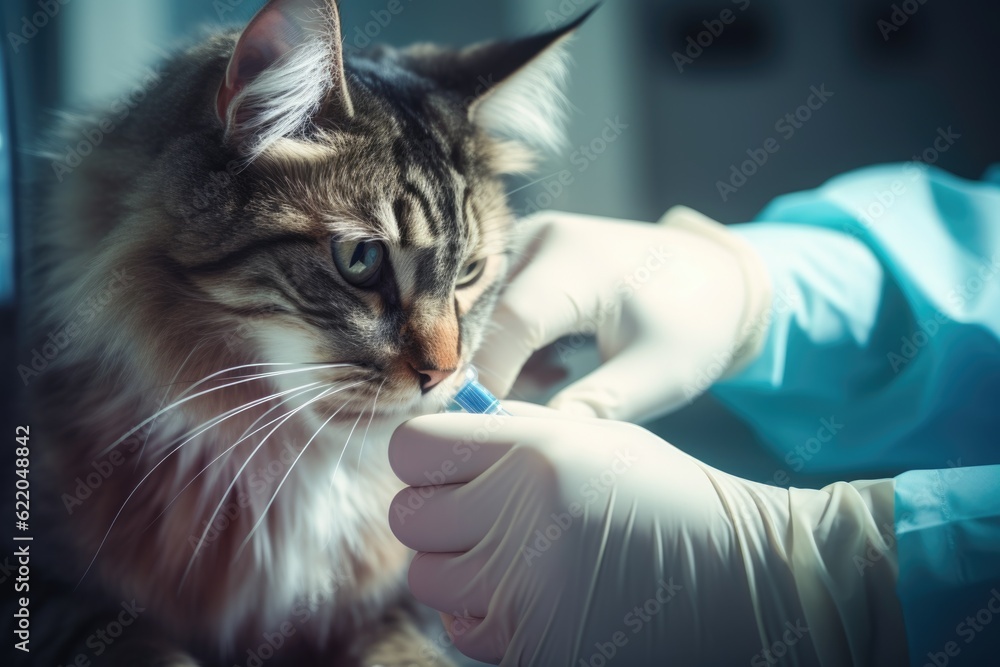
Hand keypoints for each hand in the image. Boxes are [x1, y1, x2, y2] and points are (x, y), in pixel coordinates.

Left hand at [387, 404, 906, 665]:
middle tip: (481, 511)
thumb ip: (512, 429)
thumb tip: (438, 435)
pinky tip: (529, 594)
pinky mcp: (535, 646)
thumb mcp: (594, 437)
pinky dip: (482, 613)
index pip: (411, 447)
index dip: (422, 454)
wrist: (738, 574)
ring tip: (511, 554)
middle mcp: (521, 519)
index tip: (444, 463)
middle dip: (437, 512)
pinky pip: (461, 628)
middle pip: (408, 517)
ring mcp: (526, 592)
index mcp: (535, 453)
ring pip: (426, 579)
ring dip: (458, 566)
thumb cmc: (662, 493)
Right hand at [474, 207, 773, 421]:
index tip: (487, 428)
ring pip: (476, 308)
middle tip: (502, 417)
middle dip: (478, 371)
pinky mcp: (523, 252)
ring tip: (548, 386)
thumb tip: (523, 442)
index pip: (508, 324)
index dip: (486, 380)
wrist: (716, 279)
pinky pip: (488, 302)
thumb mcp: (654, 379)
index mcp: (577, 260)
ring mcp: (528, 239)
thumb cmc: (693, 327)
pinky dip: (504, 343)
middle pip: (477, 311)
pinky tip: (551, 368)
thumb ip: (589, 410)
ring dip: (492, 358)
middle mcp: (541, 238)